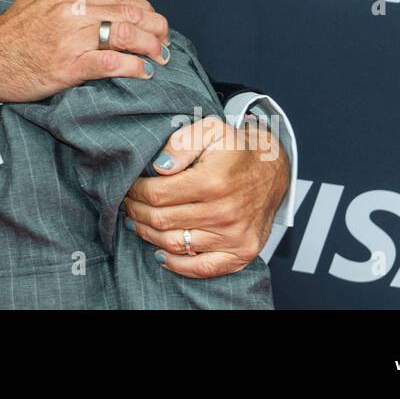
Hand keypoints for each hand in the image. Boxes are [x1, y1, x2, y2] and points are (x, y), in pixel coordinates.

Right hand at [0, 0, 169, 102]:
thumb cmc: (11, 30)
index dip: (145, 9)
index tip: (154, 21)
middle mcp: (73, 10)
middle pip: (130, 14)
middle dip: (156, 28)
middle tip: (165, 40)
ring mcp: (73, 38)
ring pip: (127, 35)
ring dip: (151, 47)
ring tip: (160, 57)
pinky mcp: (71, 66)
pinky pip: (113, 64)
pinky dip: (134, 68)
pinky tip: (143, 72)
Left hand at [122, 115, 288, 277]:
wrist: (272, 170)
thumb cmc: (234, 149)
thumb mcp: (209, 130)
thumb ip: (181, 143)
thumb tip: (158, 168)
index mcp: (212, 181)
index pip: (157, 194)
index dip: (135, 192)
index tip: (128, 187)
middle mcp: (225, 212)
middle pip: (162, 220)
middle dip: (136, 213)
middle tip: (127, 205)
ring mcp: (235, 236)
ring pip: (175, 244)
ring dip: (149, 235)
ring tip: (138, 224)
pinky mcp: (242, 252)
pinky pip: (202, 268)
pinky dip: (177, 264)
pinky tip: (161, 253)